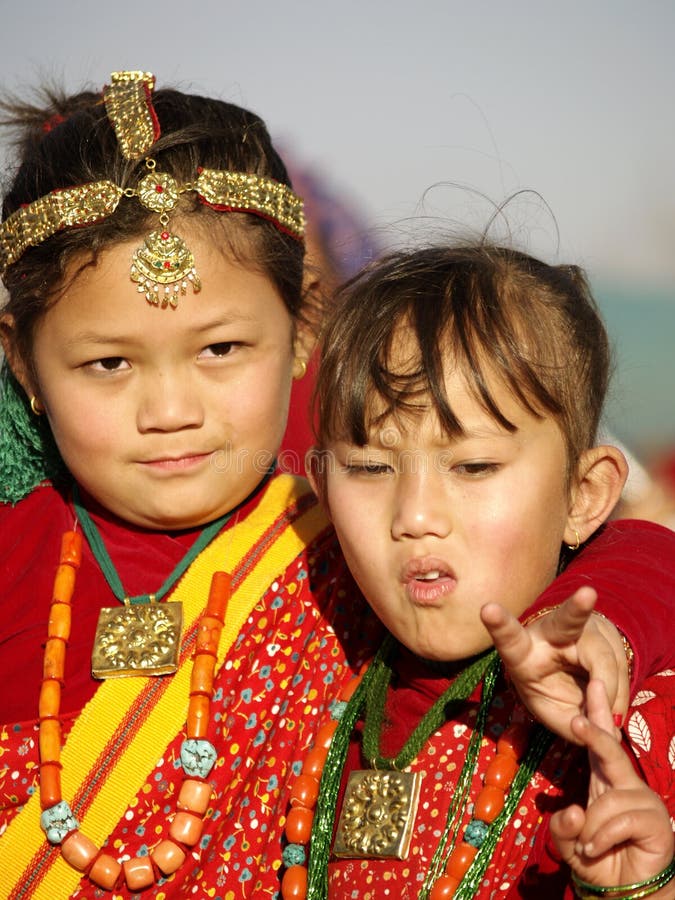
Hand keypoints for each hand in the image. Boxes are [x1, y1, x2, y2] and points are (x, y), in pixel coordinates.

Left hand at [480, 587, 628, 741]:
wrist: (572, 674)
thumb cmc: (548, 691)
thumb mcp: (547, 710)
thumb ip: (571, 723)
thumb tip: (605, 723)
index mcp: (524, 649)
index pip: (510, 636)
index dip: (499, 624)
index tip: (487, 609)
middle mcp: (554, 631)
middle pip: (567, 619)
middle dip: (578, 608)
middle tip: (588, 594)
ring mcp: (586, 628)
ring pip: (606, 661)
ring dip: (609, 696)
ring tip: (603, 718)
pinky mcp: (610, 635)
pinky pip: (623, 670)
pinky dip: (620, 698)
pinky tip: (611, 710)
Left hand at [550, 679, 673, 892]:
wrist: (622, 892)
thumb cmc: (597, 859)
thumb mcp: (568, 840)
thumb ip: (562, 825)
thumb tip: (576, 811)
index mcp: (604, 779)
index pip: (601, 741)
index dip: (597, 713)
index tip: (594, 683)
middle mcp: (625, 784)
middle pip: (611, 751)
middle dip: (595, 733)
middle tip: (578, 721)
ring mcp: (643, 801)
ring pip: (606, 801)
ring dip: (590, 828)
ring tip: (590, 846)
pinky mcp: (656, 822)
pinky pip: (617, 821)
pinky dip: (601, 838)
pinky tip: (598, 849)